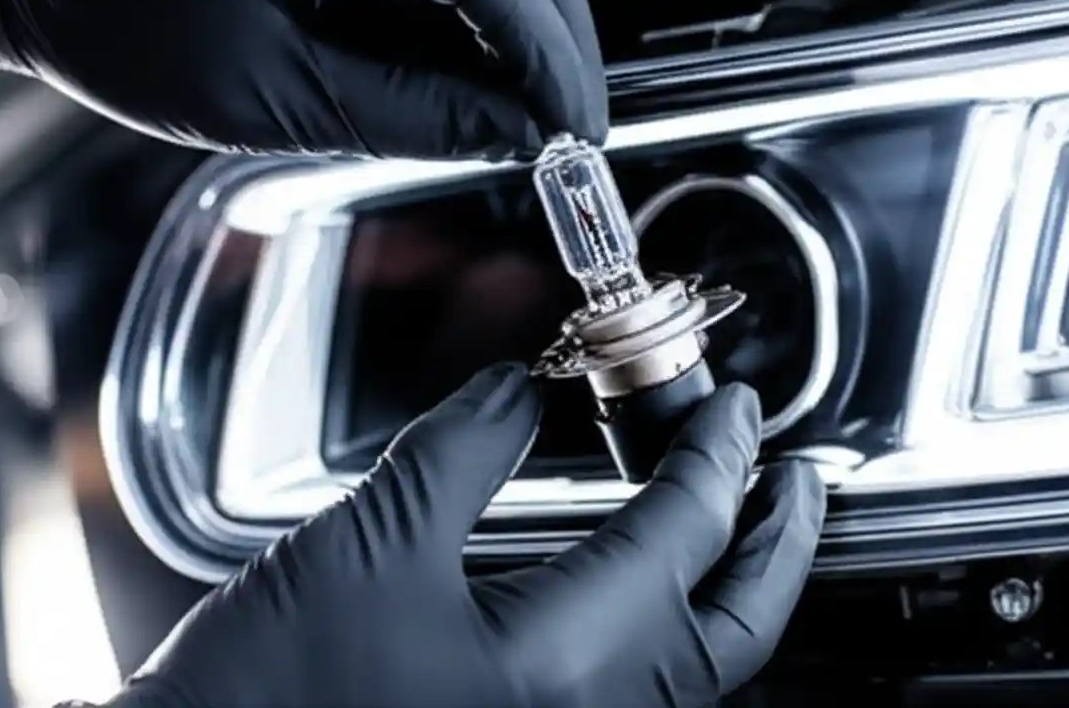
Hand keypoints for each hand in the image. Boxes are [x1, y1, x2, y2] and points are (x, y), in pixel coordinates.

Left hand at [0, 0, 607, 158]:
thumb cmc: (120, 19)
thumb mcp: (275, 93)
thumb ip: (411, 115)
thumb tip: (515, 135)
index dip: (553, 71)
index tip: (577, 134)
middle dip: (554, 47)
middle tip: (563, 126)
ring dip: (524, 24)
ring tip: (523, 102)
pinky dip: (476, 3)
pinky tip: (473, 56)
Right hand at [103, 363, 825, 706]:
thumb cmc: (264, 691)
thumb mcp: (372, 540)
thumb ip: (466, 449)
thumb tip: (520, 389)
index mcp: (562, 662)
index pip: (680, 535)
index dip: (715, 454)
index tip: (735, 407)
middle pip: (735, 629)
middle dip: (782, 541)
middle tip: (804, 475)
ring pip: (697, 669)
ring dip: (732, 586)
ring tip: (745, 522)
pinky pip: (639, 690)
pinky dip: (670, 626)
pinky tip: (652, 587)